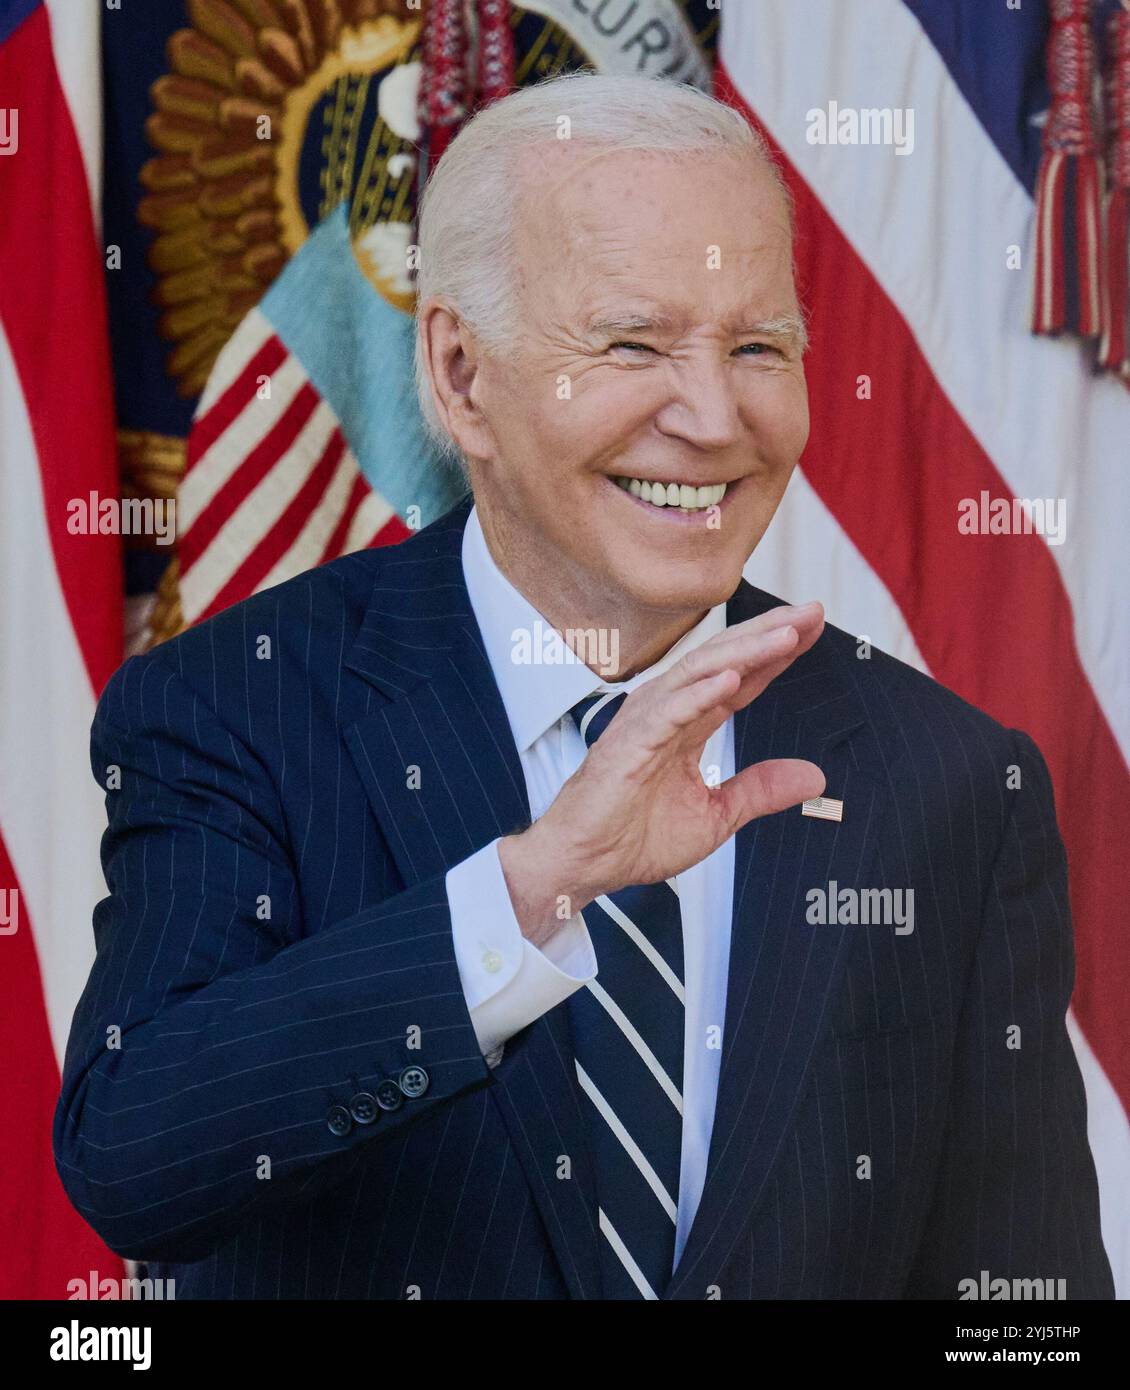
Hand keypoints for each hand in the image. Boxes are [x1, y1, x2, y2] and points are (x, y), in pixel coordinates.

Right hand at [499, 602, 826, 941]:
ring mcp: (647, 723)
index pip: (740, 678)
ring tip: (785, 635)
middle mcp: (668, 712)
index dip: (777, 653)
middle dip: (770, 634)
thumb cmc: (633, 837)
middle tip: (811, 612)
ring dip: (745, 652)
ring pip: (701, 674)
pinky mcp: (630, 743)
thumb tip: (815, 778)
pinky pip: (670, 711)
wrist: (586, 864)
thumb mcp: (716, 814)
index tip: (812, 627)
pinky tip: (732, 678)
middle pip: (725, 661)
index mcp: (688, 724)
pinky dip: (701, 692)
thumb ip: (761, 789)